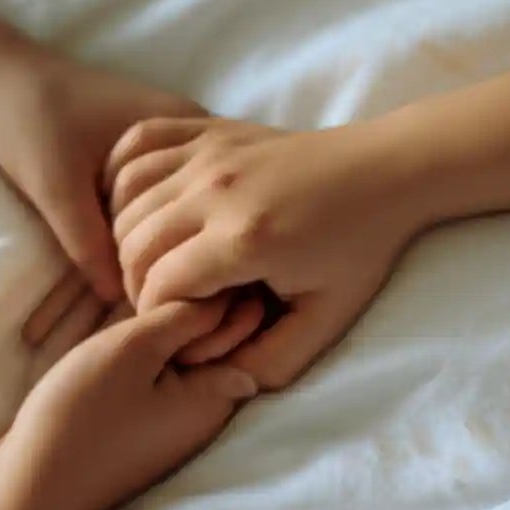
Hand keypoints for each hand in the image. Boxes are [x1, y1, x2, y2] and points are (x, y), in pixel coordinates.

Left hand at [0, 48, 205, 300]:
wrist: (1, 78)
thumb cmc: (33, 120)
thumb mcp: (57, 186)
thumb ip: (87, 243)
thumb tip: (120, 299)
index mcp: (190, 126)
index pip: (219, 197)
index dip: (205, 245)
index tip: (189, 292)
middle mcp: (196, 132)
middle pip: (204, 205)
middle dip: (187, 247)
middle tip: (170, 299)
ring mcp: (177, 142)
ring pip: (182, 205)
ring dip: (167, 238)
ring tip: (154, 283)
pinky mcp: (154, 154)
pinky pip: (163, 198)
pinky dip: (151, 224)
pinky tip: (138, 256)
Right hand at [8, 300, 257, 509]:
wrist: (29, 488)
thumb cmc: (83, 414)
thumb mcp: (135, 349)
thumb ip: (188, 320)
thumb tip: (240, 302)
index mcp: (218, 395)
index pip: (243, 329)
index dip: (222, 292)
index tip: (191, 270)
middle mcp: (206, 415)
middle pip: (218, 345)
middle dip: (195, 312)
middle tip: (156, 288)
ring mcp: (174, 426)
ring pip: (186, 360)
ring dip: (167, 333)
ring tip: (136, 307)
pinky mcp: (144, 431)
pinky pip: (160, 381)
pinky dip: (148, 357)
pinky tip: (122, 341)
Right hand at [104, 117, 420, 388]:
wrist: (384, 172)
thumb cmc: (358, 247)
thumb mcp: (327, 320)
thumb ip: (275, 361)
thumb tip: (223, 380)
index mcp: (245, 239)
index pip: (158, 285)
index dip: (156, 314)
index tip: (179, 322)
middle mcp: (217, 190)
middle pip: (133, 243)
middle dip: (138, 280)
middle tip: (167, 296)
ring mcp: (210, 153)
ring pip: (126, 198)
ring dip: (129, 235)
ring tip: (158, 258)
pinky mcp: (209, 129)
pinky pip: (136, 146)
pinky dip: (125, 178)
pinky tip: (142, 205)